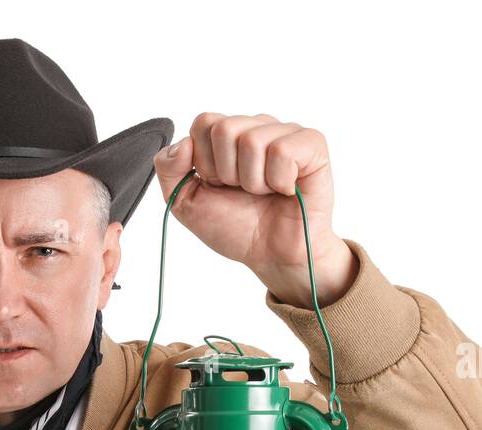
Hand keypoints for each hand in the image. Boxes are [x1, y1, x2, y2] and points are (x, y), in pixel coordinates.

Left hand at [152, 113, 356, 307]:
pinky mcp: (312, 145)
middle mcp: (257, 126)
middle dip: (226, 173)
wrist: (270, 255)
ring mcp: (286, 132)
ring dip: (253, 182)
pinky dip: (278, 180)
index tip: (219, 185)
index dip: (205, 162)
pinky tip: (286, 190)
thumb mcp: (186, 202)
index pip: (203, 122)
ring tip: (265, 193)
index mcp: (228, 135)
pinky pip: (282, 150)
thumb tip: (183, 143)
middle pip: (224, 128)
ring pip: (251, 140)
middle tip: (243, 192)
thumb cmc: (235, 227)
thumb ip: (168, 170)